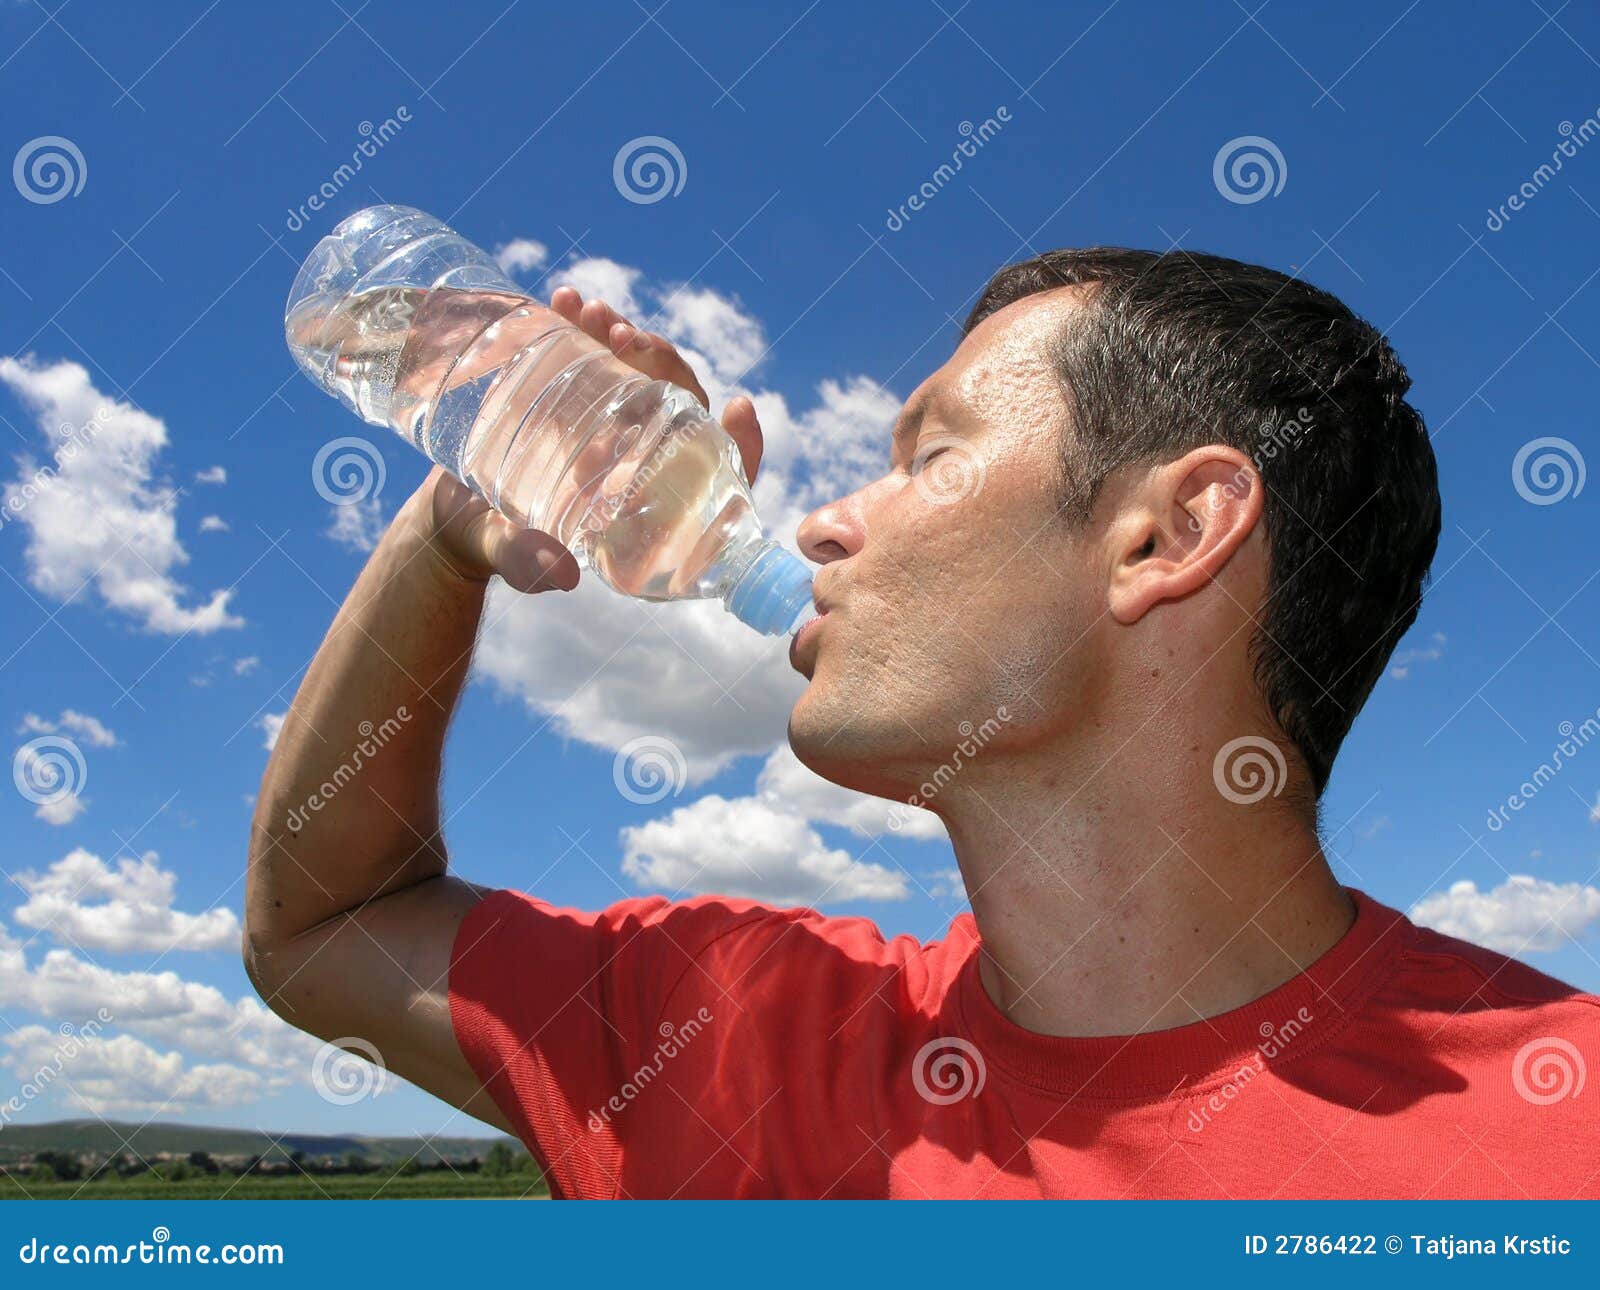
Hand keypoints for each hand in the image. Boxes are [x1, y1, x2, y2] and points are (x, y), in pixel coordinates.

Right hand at [407, 288, 764, 594]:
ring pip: (637, 374)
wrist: (446, 511)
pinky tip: (565, 301)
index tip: (740, 406)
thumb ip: (527, 563)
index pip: (714, 476)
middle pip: (679, 408)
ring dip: (620, 334)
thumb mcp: (506, 553)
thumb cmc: (484, 542)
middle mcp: (635, 461)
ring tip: (587, 311)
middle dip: (662, 365)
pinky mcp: (571, 397)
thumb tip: (562, 575)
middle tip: (625, 337)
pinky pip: (592, 357)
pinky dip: (581, 327)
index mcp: (644, 504)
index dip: (740, 445)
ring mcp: (605, 424)